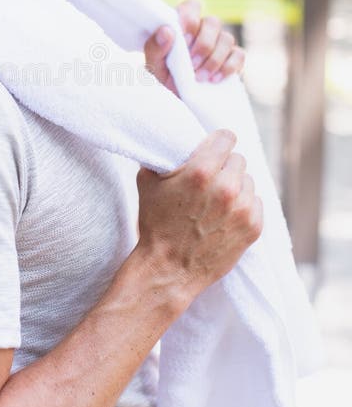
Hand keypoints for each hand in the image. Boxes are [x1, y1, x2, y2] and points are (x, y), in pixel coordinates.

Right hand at [135, 130, 262, 300]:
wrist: (168, 269)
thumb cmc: (155, 225)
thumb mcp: (148, 182)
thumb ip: (163, 157)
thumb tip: (170, 141)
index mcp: (200, 172)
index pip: (226, 137)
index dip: (218, 142)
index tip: (215, 149)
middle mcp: (226, 187)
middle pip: (238, 159)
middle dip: (225, 167)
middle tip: (211, 180)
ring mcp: (242, 208)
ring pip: (249, 181)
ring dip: (236, 187)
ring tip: (218, 202)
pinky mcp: (253, 227)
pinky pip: (257, 202)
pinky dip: (244, 206)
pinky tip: (226, 216)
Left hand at [143, 0, 244, 92]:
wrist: (181, 96)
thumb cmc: (165, 74)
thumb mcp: (154, 63)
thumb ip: (155, 47)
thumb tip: (167, 31)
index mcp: (185, 23)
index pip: (193, 6)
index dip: (190, 18)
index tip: (184, 40)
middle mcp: (205, 29)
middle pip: (213, 22)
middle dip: (204, 44)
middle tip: (192, 64)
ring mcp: (221, 42)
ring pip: (227, 38)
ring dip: (214, 59)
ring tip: (200, 77)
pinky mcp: (233, 57)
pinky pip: (239, 55)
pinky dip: (228, 67)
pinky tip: (214, 80)